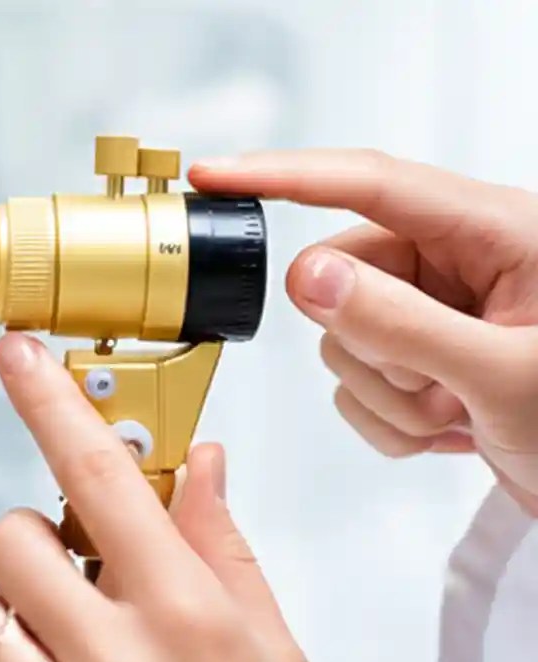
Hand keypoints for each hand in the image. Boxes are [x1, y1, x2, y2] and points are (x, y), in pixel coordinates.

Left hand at [0, 333, 328, 661]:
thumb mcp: (269, 649)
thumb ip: (220, 549)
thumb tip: (197, 464)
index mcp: (184, 613)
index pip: (98, 473)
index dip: (50, 399)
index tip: (15, 353)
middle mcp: (111, 658)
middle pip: (6, 537)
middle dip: (32, 549)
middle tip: (73, 580)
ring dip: (2, 623)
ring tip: (58, 657)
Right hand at [190, 149, 537, 514]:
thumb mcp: (500, 373)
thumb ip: (399, 323)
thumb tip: (307, 277)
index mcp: (496, 231)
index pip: (371, 183)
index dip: (286, 175)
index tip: (217, 177)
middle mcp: (461, 262)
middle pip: (345, 276)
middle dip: (374, 348)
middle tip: (438, 386)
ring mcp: (437, 312)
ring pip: (342, 337)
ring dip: (388, 395)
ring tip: (458, 415)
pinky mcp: (422, 357)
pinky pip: (354, 381)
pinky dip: (390, 421)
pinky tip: (452, 429)